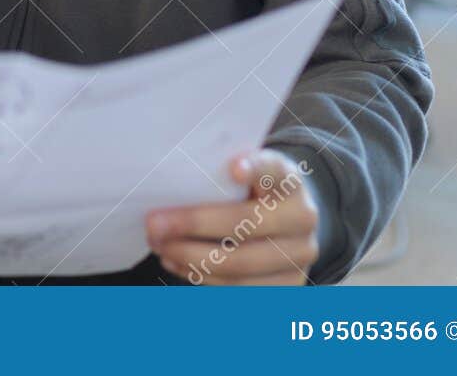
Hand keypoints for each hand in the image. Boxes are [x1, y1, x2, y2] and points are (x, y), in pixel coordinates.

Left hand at [145, 150, 319, 284]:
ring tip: (160, 246)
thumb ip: (220, 171)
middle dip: (193, 225)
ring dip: (191, 257)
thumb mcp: (245, 172)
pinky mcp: (289, 285)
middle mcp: (302, 218)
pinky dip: (201, 277)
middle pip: (245, 224)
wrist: (288, 222)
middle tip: (154, 225)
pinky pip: (239, 289)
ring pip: (240, 264)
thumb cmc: (251, 192)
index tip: (233, 168)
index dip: (255, 169)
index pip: (274, 171)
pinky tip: (175, 262)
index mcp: (290, 181)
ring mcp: (299, 256)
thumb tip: (170, 178)